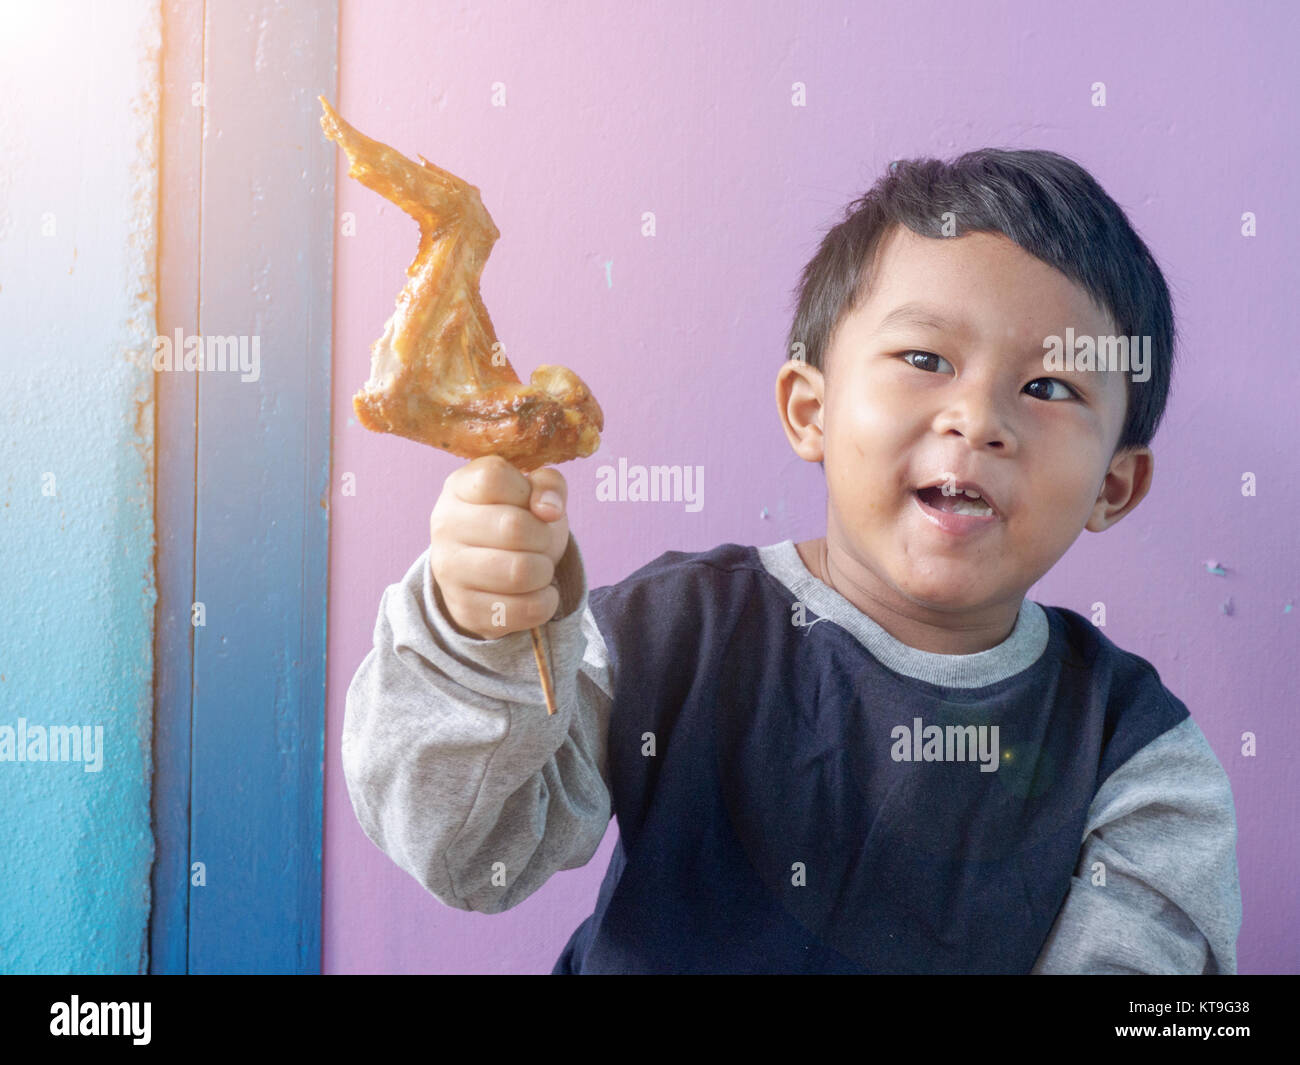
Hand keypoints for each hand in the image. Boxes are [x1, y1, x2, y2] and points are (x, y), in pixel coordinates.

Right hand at [429, 455, 569, 639]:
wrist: (488, 570)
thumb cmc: (515, 519)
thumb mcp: (532, 492)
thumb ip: (548, 485)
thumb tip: (548, 509)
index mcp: (459, 488)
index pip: (493, 477)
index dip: (526, 491)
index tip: (532, 505)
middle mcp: (445, 526)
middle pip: (514, 527)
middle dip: (544, 537)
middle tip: (542, 542)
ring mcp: (449, 571)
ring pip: (520, 572)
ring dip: (545, 571)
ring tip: (539, 567)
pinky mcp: (465, 609)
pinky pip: (525, 609)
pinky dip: (546, 602)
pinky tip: (537, 593)